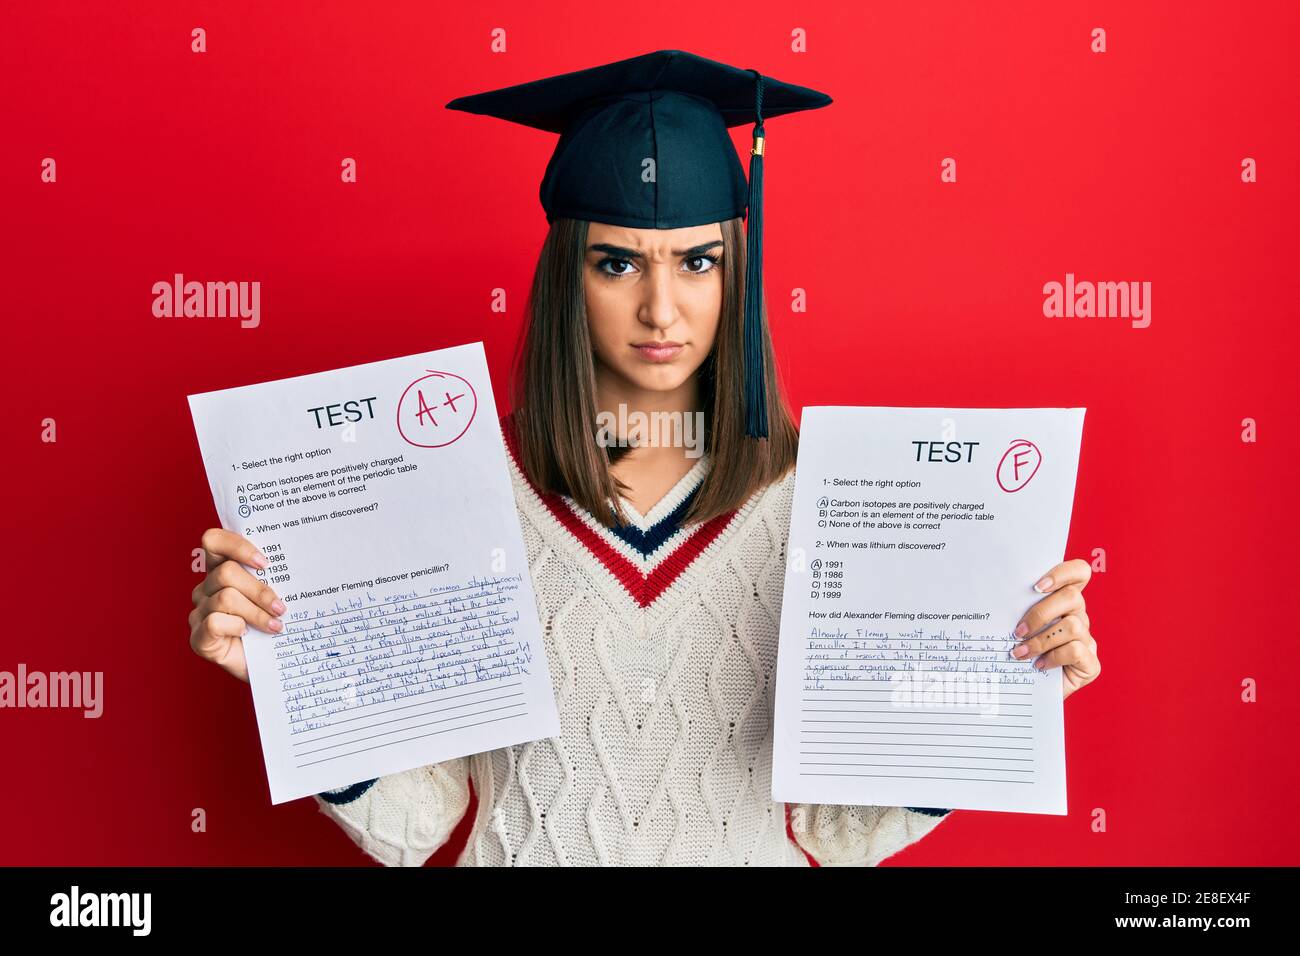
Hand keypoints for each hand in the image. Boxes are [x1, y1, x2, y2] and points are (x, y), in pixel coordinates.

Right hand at [188, 528, 284, 682]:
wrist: (272, 665)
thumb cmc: (273, 626)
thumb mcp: (276, 597)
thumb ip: (275, 577)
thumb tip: (298, 558)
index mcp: (222, 571)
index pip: (214, 541)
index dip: (237, 546)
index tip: (266, 563)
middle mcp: (206, 589)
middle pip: (226, 572)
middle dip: (259, 590)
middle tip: (281, 607)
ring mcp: (199, 613)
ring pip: (225, 597)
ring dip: (257, 613)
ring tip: (276, 625)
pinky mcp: (198, 638)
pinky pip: (215, 621)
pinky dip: (237, 626)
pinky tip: (247, 634)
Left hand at [1009, 558, 1099, 700]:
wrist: (1027, 692)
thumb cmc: (1018, 653)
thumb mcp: (1015, 628)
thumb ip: (1015, 610)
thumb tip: (994, 597)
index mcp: (1063, 601)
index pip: (1079, 572)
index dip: (1063, 573)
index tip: (1036, 586)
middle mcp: (1079, 616)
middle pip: (1072, 597)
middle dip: (1041, 613)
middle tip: (1018, 630)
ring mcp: (1088, 640)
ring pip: (1072, 626)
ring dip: (1040, 640)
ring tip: (1020, 653)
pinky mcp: (1091, 664)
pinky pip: (1075, 651)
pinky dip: (1052, 657)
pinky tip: (1037, 666)